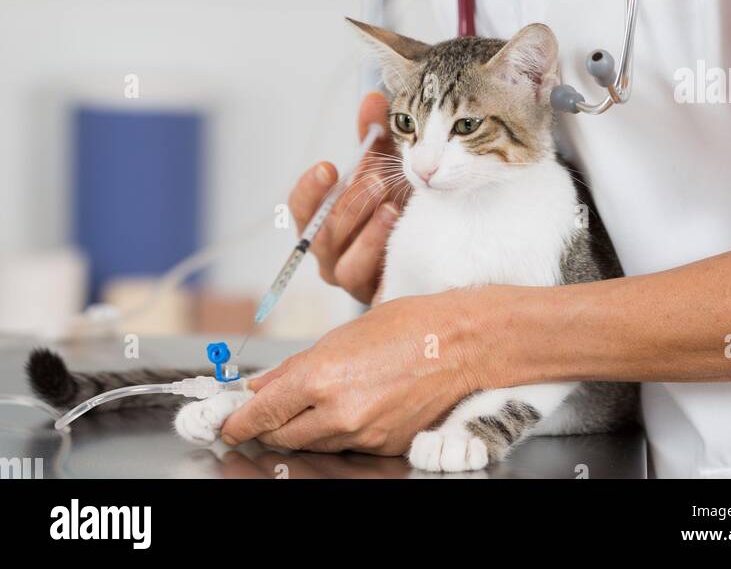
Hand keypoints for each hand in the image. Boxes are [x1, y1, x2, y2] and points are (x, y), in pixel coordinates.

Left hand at [221, 290, 483, 453]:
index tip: (227, 423)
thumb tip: (262, 386)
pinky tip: (347, 407)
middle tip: (260, 414)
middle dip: (268, 425)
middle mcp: (338, 412)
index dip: (239, 421)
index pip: (263, 412)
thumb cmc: (408, 326)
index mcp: (321, 376)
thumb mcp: (342, 334)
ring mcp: (362, 434)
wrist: (461, 344)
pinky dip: (337, 431)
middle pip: (282, 434)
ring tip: (313, 402)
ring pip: (313, 442)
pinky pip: (345, 444)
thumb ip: (297, 366)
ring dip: (303, 427)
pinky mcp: (382, 447)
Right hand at [289, 92, 404, 304]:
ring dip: (367, 233)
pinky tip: (399, 231)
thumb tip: (373, 97)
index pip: (300, 209)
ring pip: (345, 263)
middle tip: (375, 181)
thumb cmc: (394, 200)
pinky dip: (381, 253)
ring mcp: (350, 278)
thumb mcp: (385, 164)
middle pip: (322, 236)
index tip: (329, 167)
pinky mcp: (375, 296)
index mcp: (321, 220)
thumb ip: (374, 134)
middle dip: (348, 206)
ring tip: (391, 207)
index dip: (310, 189)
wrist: (431, 244)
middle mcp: (329, 253)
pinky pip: (371, 282)